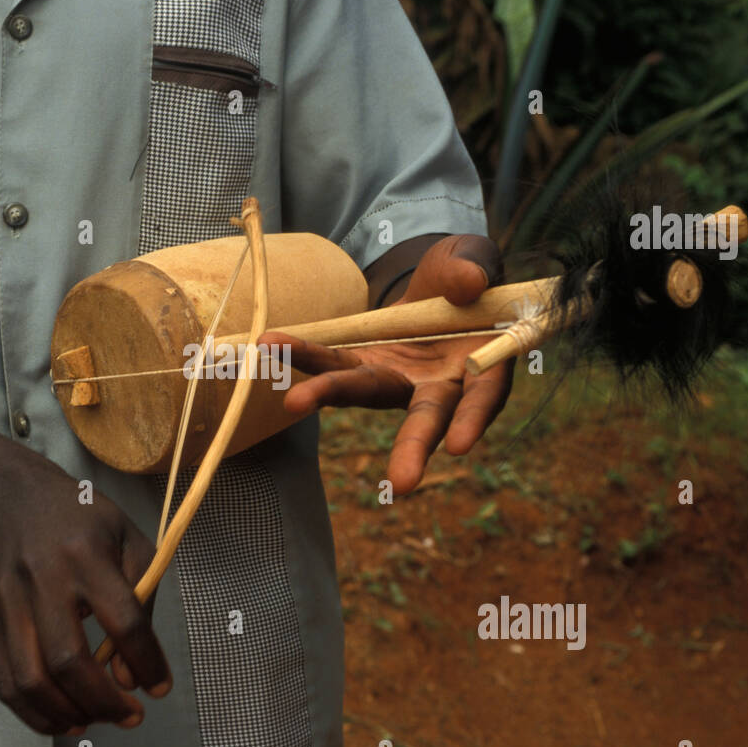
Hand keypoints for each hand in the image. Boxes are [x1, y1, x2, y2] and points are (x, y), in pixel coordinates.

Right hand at [0, 452, 171, 735]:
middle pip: (69, 659)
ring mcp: (10, 602)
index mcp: (87, 554)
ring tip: (99, 720)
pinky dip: (35, 713)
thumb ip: (142, 602)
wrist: (14, 499)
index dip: (145, 661)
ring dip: (68, 714)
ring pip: (31, 679)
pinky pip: (7, 681)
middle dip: (104, 701)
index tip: (159, 688)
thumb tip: (129, 677)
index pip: (122, 620)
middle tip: (130, 716)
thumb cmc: (82, 521)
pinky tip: (65, 719)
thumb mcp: (130, 539)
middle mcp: (44, 579)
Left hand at [261, 235, 512, 494]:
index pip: (480, 399)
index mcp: (479, 370)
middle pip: (423, 417)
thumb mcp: (473, 261)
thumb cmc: (467, 278)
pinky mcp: (360, 362)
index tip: (459, 446)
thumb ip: (472, 269)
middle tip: (400, 484)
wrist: (437, 283)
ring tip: (292, 402)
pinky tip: (267, 347)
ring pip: (362, 389)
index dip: (472, 420)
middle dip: (411, 447)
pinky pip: (330, 359)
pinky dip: (301, 354)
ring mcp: (393, 377)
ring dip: (327, 394)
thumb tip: (470, 282)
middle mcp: (436, 386)